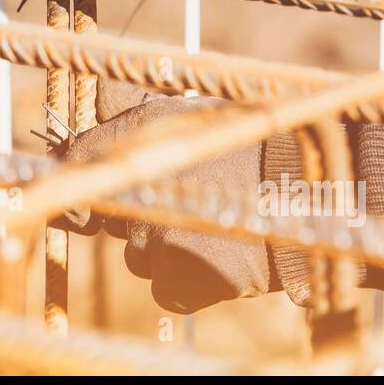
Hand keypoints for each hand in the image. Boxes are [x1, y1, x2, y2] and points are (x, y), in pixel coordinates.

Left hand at [56, 95, 270, 313]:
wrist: (317, 191)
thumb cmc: (257, 149)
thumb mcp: (196, 113)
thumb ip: (138, 111)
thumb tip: (96, 94)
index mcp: (145, 131)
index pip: (78, 158)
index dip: (66, 179)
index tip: (72, 199)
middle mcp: (142, 182)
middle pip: (112, 219)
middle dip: (140, 221)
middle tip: (188, 209)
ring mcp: (159, 233)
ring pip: (139, 258)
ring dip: (166, 254)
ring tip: (216, 232)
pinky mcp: (183, 275)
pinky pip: (166, 289)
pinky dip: (189, 285)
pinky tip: (223, 262)